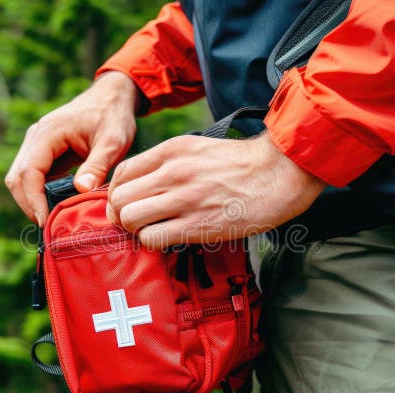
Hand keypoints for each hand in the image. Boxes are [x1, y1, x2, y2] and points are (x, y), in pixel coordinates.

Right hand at [5, 71, 139, 224]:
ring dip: (32, 201)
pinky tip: (58, 207)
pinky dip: (40, 194)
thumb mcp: (113, 141)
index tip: (47, 222)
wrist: (112, 97)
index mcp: (48, 132)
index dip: (34, 200)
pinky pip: (33, 177)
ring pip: (20, 179)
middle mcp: (36, 137)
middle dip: (30, 205)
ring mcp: (37, 145)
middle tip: (50, 228)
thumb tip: (81, 190)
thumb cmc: (114, 116)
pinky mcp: (43, 152)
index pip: (28, 172)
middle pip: (17, 178)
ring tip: (54, 221)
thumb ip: (97, 165)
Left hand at [106, 133, 326, 248]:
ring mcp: (183, 199)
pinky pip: (152, 238)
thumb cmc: (241, 164)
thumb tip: (143, 184)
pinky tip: (167, 240)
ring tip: (150, 231)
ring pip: (130, 218)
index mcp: (171, 151)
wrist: (277, 174)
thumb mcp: (198, 148)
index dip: (117, 193)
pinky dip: (152, 243)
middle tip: (135, 222)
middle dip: (121, 214)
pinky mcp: (196, 225)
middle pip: (119, 198)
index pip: (121, 173)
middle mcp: (172, 172)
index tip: (127, 203)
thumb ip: (168, 162)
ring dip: (135, 230)